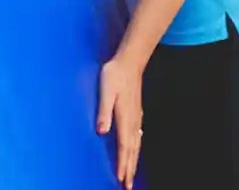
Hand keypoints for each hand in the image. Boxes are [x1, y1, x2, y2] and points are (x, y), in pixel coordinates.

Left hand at [97, 55, 143, 188]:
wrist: (130, 61)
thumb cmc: (114, 74)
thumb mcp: (105, 91)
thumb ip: (103, 111)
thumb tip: (102, 131)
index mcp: (124, 117)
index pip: (124, 147)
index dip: (123, 164)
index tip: (122, 179)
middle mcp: (133, 120)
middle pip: (132, 150)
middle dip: (130, 169)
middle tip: (128, 186)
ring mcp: (136, 117)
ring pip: (136, 144)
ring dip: (133, 161)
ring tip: (131, 175)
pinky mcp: (136, 112)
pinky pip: (137, 136)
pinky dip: (136, 148)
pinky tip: (135, 149)